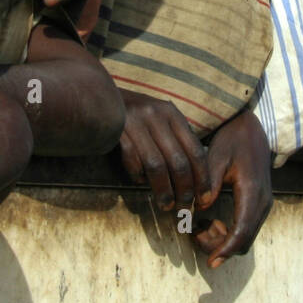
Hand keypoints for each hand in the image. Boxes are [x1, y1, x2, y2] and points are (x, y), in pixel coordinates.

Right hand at [117, 90, 208, 210]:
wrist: (98, 95)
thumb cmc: (135, 113)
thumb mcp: (159, 118)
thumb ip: (176, 139)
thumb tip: (195, 174)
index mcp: (172, 114)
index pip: (195, 151)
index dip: (202, 178)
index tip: (204, 198)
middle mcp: (157, 116)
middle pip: (178, 161)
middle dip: (184, 189)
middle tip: (185, 207)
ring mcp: (136, 122)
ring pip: (156, 165)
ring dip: (163, 190)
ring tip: (166, 205)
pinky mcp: (117, 130)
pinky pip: (132, 159)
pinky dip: (138, 175)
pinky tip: (140, 182)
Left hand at [191, 109, 272, 267]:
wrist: (252, 129)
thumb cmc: (233, 140)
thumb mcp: (218, 157)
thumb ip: (210, 183)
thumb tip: (200, 208)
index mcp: (251, 191)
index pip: (241, 230)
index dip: (226, 249)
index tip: (211, 262)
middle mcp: (262, 202)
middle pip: (244, 241)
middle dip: (219, 247)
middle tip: (195, 235)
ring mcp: (263, 204)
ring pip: (246, 238)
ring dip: (223, 241)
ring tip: (200, 228)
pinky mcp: (259, 204)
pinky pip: (246, 229)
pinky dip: (229, 233)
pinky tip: (212, 222)